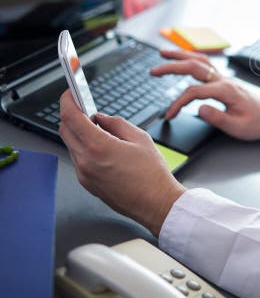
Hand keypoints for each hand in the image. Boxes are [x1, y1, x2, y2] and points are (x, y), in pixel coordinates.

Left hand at [58, 90, 184, 236]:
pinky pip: (78, 159)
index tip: (69, 93)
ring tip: (102, 132)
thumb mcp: (140, 138)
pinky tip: (104, 148)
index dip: (67, 101)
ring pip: (71, 145)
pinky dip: (85, 148)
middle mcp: (86, 161)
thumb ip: (117, 123)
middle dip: (73, 116)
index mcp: (99, 147)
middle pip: (65, 130)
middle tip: (87, 110)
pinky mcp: (87, 183)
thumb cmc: (152, 175)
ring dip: (80, 134)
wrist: (156, 204)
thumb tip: (102, 118)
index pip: (71, 117)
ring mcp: (84, 174)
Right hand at [151, 49, 259, 140]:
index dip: (178, 103)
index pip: (194, 92)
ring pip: (199, 60)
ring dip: (180, 55)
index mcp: (226, 91)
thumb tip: (199, 109)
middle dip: (172, 67)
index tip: (168, 115)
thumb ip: (218, 118)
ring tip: (162, 53)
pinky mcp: (222, 80)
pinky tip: (181, 58)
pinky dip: (191, 58)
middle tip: (153, 71)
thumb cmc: (256, 123)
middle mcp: (223, 80)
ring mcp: (223, 78)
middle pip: (194, 67)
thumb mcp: (238, 127)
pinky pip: (205, 64)